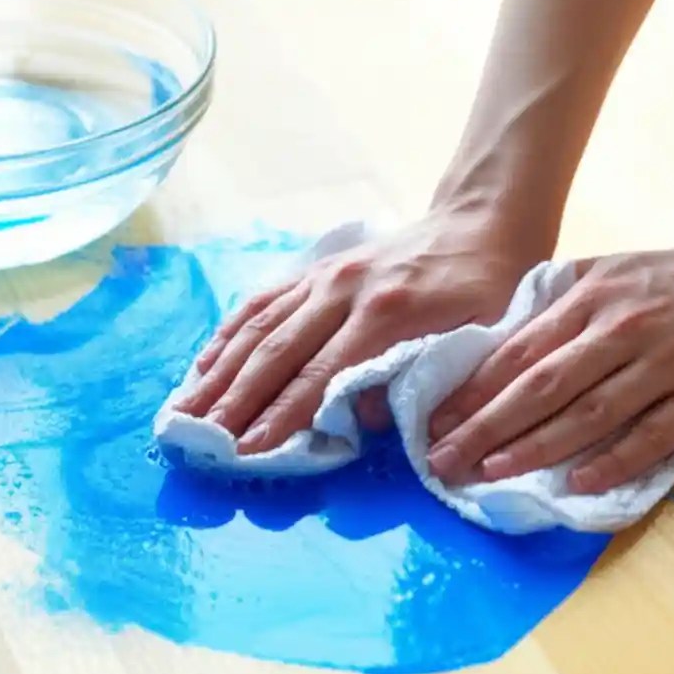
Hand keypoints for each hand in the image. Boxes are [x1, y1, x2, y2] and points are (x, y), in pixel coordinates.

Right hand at [173, 210, 550, 452]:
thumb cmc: (487, 291)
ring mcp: (325, 276)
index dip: (282, 416)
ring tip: (186, 410)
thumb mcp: (476, 340)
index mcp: (386, 313)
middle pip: (277, 352)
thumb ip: (425, 382)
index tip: (248, 451)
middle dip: (235, 400)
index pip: (321, 374)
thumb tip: (362, 420)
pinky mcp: (317, 270)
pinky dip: (229, 333)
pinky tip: (204, 362)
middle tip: (200, 441)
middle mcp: (344, 291)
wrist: (481, 223)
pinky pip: (263, 301)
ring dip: (220, 370)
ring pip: (259, 326)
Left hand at [426, 236, 673, 493]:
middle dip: (484, 427)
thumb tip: (500, 345)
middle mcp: (620, 328)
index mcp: (590, 297)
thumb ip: (559, 303)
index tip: (434, 422)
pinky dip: (613, 462)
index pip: (518, 351)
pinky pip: (652, 435)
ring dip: (535, 449)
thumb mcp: (611, 271)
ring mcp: (665, 363)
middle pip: (540, 387)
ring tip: (490, 474)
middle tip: (442, 460)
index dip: (472, 391)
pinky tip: (576, 484)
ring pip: (588, 415)